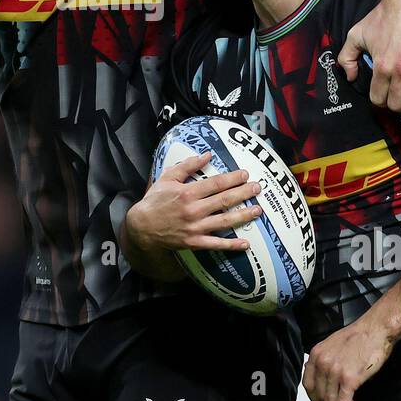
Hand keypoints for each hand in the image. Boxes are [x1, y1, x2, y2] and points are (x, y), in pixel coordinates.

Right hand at [124, 152, 262, 255]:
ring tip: (258, 210)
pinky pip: (216, 244)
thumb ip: (187, 165)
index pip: (216, 183)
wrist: (142, 226)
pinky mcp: (194, 242)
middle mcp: (193, 210)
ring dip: (243, 215)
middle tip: (258, 188)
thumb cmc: (155, 200)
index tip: (245, 174)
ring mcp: (195, 227)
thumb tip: (207, 155)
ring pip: (224, 221)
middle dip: (243, 193)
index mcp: (187, 192)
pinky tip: (246, 244)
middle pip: (224, 200)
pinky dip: (231, 245)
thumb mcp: (167, 177)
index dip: (232, 178)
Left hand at [302, 321, 394, 400]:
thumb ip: (325, 361)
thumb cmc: (358, 337)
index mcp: (316, 354)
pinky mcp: (349, 379)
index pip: (308, 384)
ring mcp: (335, 371)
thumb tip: (324, 381)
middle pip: (319, 395)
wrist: (375, 330)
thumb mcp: (332, 345)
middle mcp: (322, 363)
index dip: (315, 397)